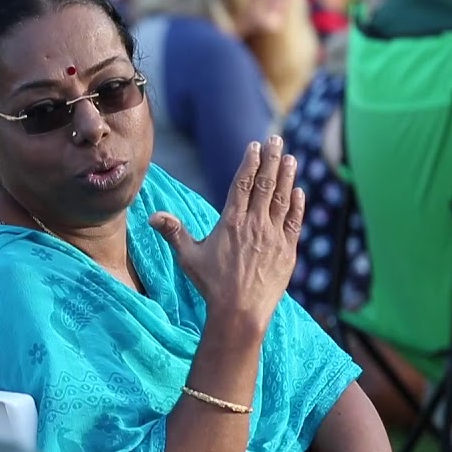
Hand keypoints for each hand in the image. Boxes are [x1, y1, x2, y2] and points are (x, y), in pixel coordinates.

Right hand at [149, 136, 304, 338]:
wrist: (240, 312)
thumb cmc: (212, 285)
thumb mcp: (189, 257)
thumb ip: (174, 232)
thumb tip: (152, 216)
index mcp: (231, 222)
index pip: (242, 184)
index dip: (249, 162)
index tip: (254, 146)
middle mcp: (254, 224)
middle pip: (264, 184)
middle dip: (270, 159)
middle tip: (276, 139)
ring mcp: (273, 237)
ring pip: (281, 199)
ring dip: (286, 176)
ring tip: (290, 158)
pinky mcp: (288, 251)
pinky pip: (294, 222)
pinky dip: (297, 205)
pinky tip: (299, 191)